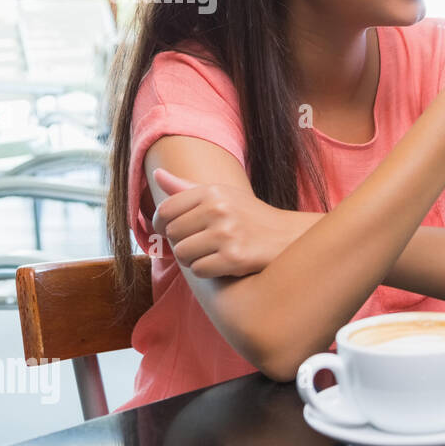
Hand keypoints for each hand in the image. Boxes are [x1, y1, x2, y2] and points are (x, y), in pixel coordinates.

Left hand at [152, 168, 296, 277]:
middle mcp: (219, 209)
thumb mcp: (222, 195)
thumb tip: (157, 174)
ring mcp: (227, 233)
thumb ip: (186, 187)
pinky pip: (199, 270)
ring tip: (211, 254)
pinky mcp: (235, 257)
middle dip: (182, 243)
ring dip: (193, 259)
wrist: (287, 236)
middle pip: (173, 234)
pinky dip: (207, 271)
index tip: (172, 231)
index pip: (165, 210)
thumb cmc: (249, 216)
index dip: (160, 225)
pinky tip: (222, 264)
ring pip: (183, 254)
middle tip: (201, 244)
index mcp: (212, 191)